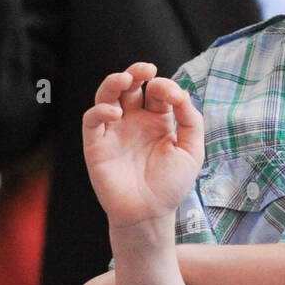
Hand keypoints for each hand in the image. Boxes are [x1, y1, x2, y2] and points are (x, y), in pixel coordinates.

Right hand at [83, 64, 203, 230]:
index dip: (165, 87)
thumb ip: (191, 120)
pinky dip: (100, 110)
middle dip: (137, 72)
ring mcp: (114, 131)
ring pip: (107, 95)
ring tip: (126, 78)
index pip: (157, 92)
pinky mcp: (96, 145)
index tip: (175, 97)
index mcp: (158, 120)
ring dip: (114, 82)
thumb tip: (182, 93)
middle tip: (146, 69)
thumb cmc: (171, 185)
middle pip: (131, 86)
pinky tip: (115, 112)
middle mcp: (134, 121)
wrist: (150, 214)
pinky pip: (92, 120)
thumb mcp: (192, 150)